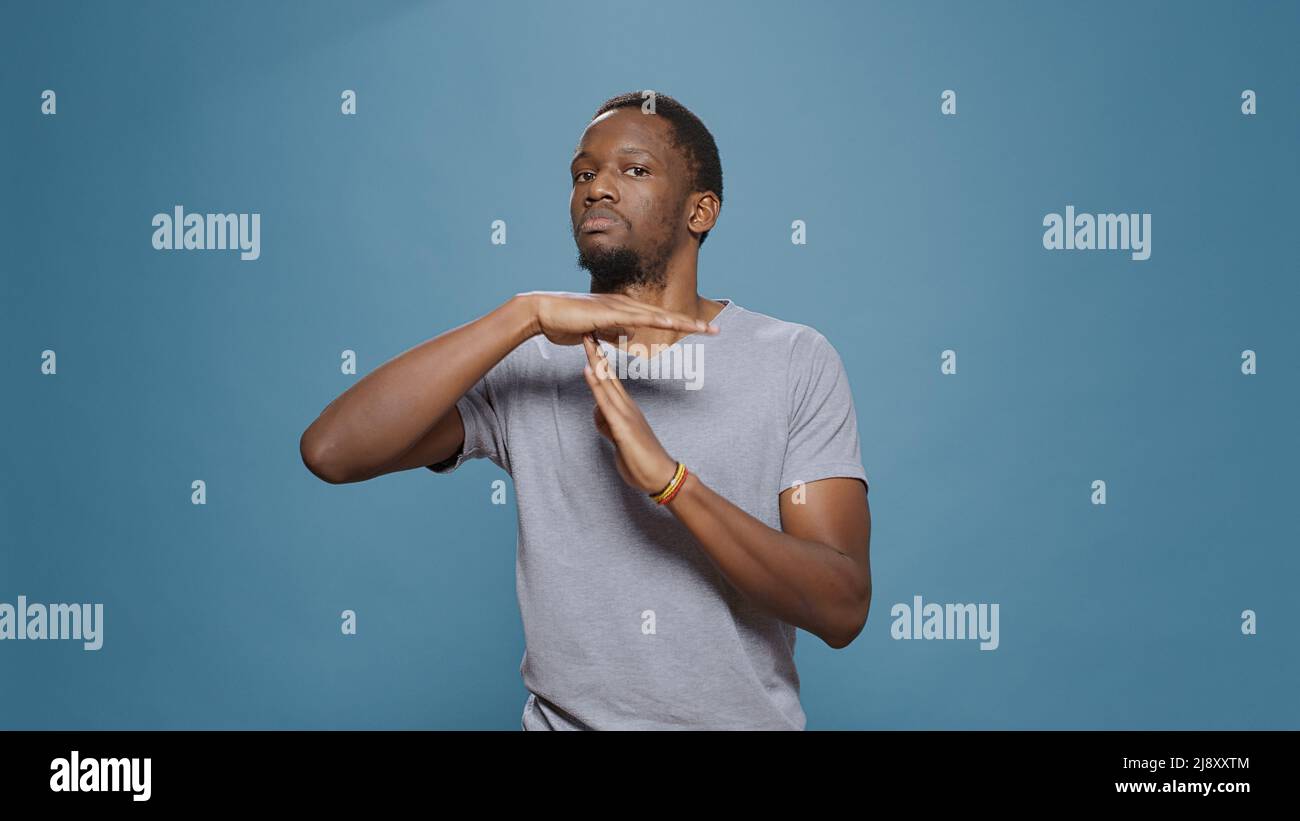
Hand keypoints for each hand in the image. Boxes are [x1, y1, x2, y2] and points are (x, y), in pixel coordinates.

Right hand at [520, 291, 718, 346]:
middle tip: (716, 329)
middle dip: (692, 322)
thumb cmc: (565, 323)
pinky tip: (673, 323)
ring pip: (658, 315)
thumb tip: (626, 338)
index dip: (680, 324)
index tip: (701, 330)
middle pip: (665, 314)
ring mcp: (618, 306)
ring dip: (683, 321)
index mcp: (623, 310)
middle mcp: (625, 305)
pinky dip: (658, 320)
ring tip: (705, 328)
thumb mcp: (595, 333)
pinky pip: (639, 317)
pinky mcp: (609, 312)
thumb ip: (611, 333)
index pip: (658, 318)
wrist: (543, 313)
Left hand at [580, 334, 680, 494]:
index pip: (609, 380)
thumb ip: (608, 424)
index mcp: (626, 409)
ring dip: (596, 362)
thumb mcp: (619, 439)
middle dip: (596, 353)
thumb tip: (598, 412)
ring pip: (607, 383)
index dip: (599, 362)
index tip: (591, 345)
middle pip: (607, 375)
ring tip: (587, 342)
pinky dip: (596, 385)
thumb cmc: (642, 460)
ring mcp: (626, 415)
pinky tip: (590, 371)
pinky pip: (606, 402)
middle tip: (587, 331)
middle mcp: (626, 407)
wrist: (661, 476)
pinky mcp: (623, 427)